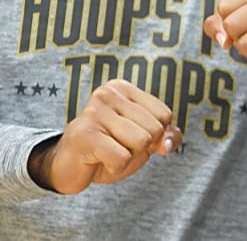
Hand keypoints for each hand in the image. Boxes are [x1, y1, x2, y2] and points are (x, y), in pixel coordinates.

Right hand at [26, 80, 182, 193]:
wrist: (66, 169)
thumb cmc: (108, 150)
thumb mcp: (143, 140)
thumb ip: (165, 136)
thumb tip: (168, 144)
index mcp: (123, 89)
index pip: (164, 115)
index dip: (154, 135)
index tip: (128, 136)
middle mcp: (107, 94)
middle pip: (154, 129)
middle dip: (140, 148)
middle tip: (115, 147)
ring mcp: (93, 113)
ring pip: (141, 142)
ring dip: (128, 157)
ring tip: (107, 152)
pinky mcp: (83, 135)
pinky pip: (122, 158)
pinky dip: (115, 167)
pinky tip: (98, 161)